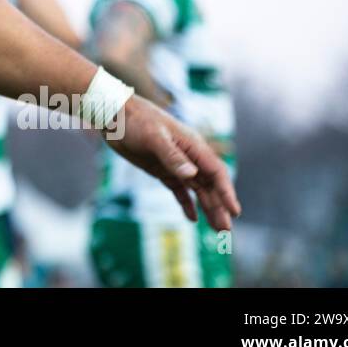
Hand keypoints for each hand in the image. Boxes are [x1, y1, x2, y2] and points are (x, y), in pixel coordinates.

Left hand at [107, 96, 241, 231]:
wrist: (113, 115)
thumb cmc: (135, 121)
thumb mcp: (153, 137)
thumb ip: (172, 156)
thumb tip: (192, 175)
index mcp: (192, 146)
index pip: (216, 172)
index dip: (226, 192)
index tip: (235, 211)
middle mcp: (188, 156)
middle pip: (210, 185)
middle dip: (219, 207)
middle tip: (226, 231)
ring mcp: (175, 164)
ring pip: (198, 190)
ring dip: (208, 208)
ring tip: (217, 230)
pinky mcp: (161, 169)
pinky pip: (179, 190)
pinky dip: (187, 203)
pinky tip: (193, 218)